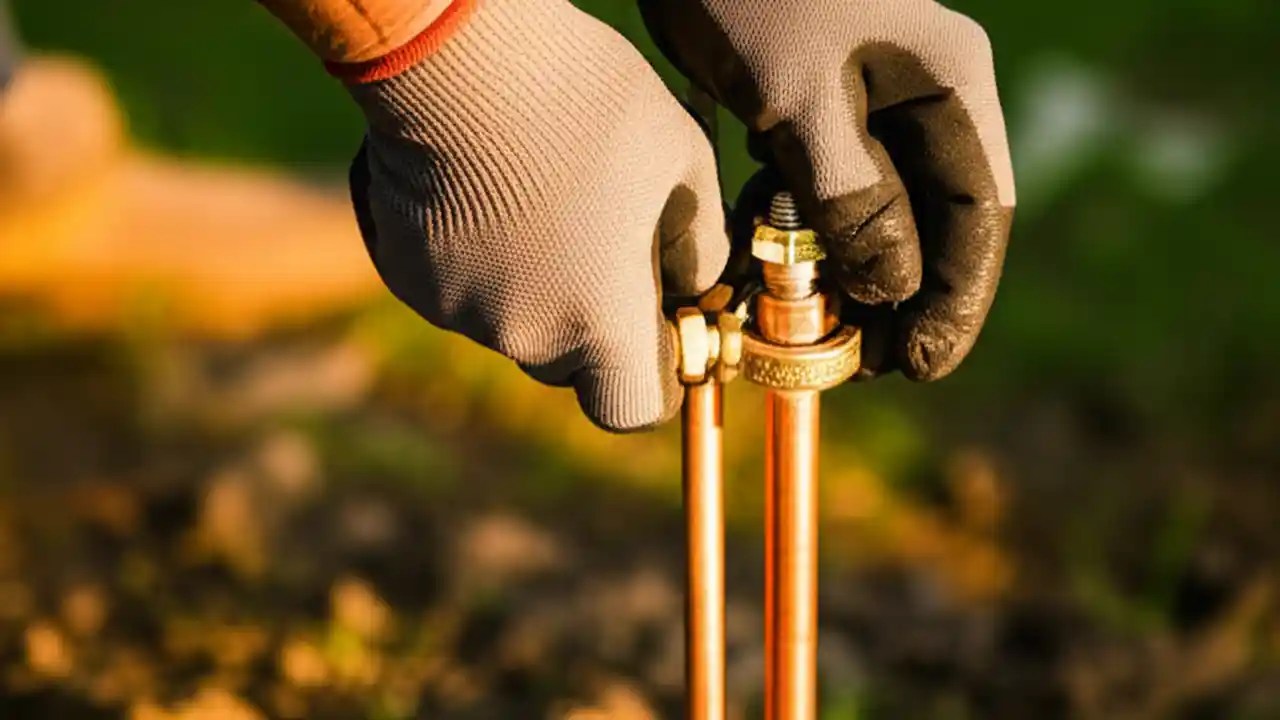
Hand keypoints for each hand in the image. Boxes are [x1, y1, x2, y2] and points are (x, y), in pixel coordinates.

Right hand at [346, 0, 726, 430]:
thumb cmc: (585, 99)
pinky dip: (477, 258)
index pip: (632, 409)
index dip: (654, 378)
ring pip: (511, 321)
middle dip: (592, 321)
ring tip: (538, 194)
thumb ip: (702, 247)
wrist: (456, 49)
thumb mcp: (681, 162)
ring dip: (533, 284)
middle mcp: (522, 337)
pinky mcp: (406, 276)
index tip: (661, 327)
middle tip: (604, 242)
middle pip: (570, 364)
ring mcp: (455, 310)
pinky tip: (484, 189)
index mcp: (599, 324)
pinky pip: (457, 287)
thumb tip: (695, 288)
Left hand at [641, 0, 1014, 379]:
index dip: (959, 297)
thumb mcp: (802, 100)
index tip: (927, 364)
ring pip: (881, 214)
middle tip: (872, 365)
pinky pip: (830, 194)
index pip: (981, 211)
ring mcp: (868, 105)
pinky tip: (781, 276)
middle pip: (936, 220)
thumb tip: (894, 290)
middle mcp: (921, 96)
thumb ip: (855, 198)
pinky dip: (810, 240)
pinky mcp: (814, 113)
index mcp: (948, 82)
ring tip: (825, 337)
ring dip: (857, 277)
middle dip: (907, 299)